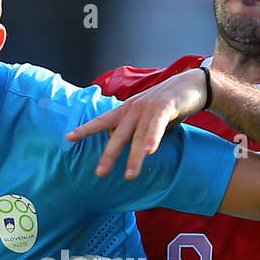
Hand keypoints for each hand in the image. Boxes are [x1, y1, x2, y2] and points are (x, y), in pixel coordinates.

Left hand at [65, 68, 208, 179]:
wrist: (191, 84)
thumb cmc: (166, 105)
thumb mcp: (146, 119)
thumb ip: (136, 133)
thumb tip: (130, 150)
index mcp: (126, 111)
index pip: (102, 121)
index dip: (85, 129)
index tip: (68, 138)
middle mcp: (133, 109)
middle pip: (118, 135)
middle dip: (109, 155)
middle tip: (100, 173)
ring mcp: (148, 108)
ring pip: (139, 136)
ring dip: (135, 157)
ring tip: (130, 176)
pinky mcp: (165, 107)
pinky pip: (157, 125)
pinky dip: (153, 138)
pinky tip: (149, 151)